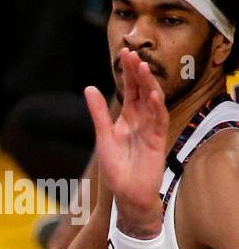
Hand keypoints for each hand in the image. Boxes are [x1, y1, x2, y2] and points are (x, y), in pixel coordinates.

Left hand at [85, 50, 168, 237]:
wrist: (126, 195)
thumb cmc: (116, 169)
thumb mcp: (103, 136)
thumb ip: (98, 113)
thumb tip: (89, 88)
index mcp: (126, 119)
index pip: (129, 90)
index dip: (127, 73)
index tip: (124, 54)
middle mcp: (140, 120)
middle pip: (141, 91)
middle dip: (137, 73)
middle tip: (132, 53)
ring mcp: (150, 129)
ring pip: (152, 101)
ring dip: (148, 84)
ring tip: (142, 67)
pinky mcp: (158, 140)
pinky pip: (159, 120)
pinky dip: (157, 107)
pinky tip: (153, 94)